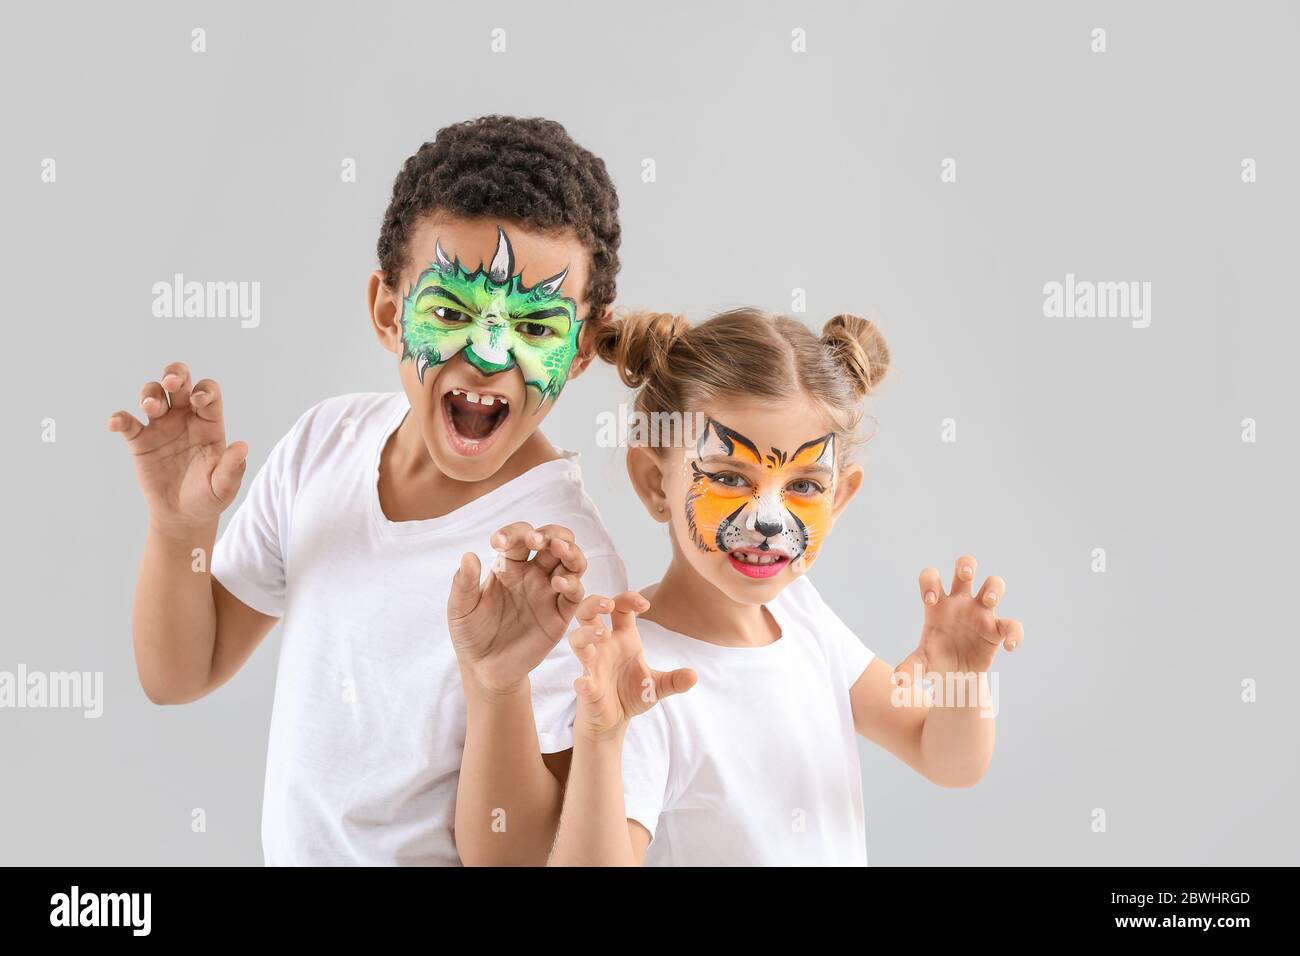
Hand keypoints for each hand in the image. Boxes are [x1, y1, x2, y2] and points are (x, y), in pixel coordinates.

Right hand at [108, 363, 247, 532]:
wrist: (183, 516)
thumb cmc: (209, 498)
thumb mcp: (224, 487)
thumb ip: (232, 468)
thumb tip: (242, 447)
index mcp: (209, 423)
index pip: (208, 393)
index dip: (204, 391)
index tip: (198, 401)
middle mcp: (185, 418)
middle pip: (179, 382)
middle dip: (174, 374)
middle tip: (170, 383)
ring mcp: (161, 427)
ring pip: (153, 394)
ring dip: (150, 394)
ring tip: (151, 407)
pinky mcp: (140, 441)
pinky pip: (127, 423)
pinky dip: (119, 418)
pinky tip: (116, 423)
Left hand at [448, 522, 587, 694]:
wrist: (484, 669)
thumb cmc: (471, 633)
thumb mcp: (460, 608)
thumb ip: (464, 583)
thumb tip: (469, 556)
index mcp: (510, 566)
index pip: (520, 537)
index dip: (513, 533)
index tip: (497, 543)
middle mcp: (534, 574)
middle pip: (554, 541)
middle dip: (550, 534)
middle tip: (537, 539)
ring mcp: (549, 593)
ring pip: (572, 562)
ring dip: (570, 551)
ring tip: (558, 548)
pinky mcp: (560, 615)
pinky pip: (575, 594)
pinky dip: (572, 583)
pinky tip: (558, 582)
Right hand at [568, 592, 695, 740]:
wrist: (615, 721)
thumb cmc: (632, 694)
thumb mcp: (657, 686)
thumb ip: (674, 680)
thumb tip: (694, 677)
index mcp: (623, 639)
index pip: (620, 608)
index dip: (629, 599)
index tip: (645, 605)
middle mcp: (604, 647)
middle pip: (588, 613)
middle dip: (594, 602)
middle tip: (607, 604)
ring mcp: (592, 665)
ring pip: (577, 639)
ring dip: (586, 633)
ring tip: (603, 634)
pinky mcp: (587, 687)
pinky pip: (581, 680)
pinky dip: (583, 681)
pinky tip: (586, 683)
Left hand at [894, 555, 1024, 684]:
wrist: (955, 679)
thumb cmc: (935, 661)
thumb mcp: (920, 664)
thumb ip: (909, 668)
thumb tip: (899, 680)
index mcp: (937, 605)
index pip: (932, 577)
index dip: (930, 581)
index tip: (929, 600)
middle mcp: (960, 603)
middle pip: (965, 568)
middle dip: (966, 565)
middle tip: (966, 576)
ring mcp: (980, 614)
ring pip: (994, 584)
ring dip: (994, 587)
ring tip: (988, 600)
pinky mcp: (996, 630)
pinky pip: (1012, 625)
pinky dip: (1014, 633)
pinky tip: (1008, 647)